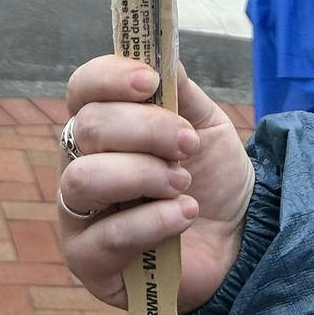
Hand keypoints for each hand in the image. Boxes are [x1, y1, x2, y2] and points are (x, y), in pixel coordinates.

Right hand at [58, 57, 255, 312]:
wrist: (237, 240)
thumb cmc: (211, 178)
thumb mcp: (204, 124)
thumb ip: (179, 89)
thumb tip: (159, 53)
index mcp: (104, 125)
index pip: (82, 88)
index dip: (109, 78)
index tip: (150, 81)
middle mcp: (80, 164)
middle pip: (87, 128)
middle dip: (145, 130)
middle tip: (187, 145)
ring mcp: (76, 214)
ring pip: (84, 179)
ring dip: (143, 174)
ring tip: (182, 185)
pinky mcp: (87, 261)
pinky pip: (107, 236)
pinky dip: (152, 221)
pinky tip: (184, 214)